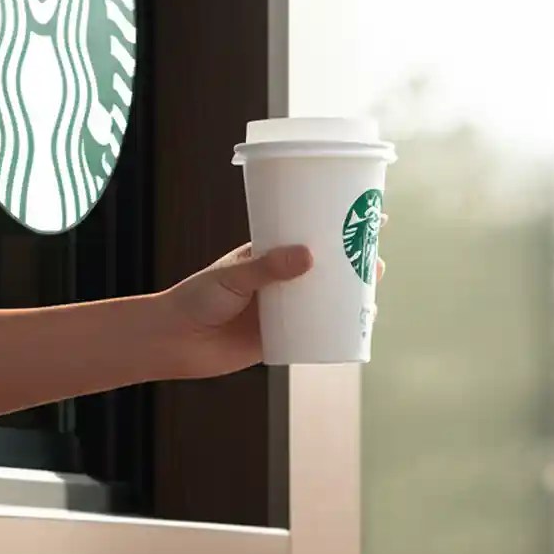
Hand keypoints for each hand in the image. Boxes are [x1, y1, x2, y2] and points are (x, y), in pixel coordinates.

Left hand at [160, 242, 386, 378]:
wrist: (174, 340)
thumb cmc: (197, 298)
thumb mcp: (232, 276)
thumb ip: (266, 267)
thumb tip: (308, 257)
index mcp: (269, 253)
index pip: (310, 230)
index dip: (340, 221)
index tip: (371, 213)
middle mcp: (281, 278)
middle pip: (328, 265)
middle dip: (356, 259)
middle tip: (379, 257)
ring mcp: (283, 308)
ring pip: (327, 298)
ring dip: (354, 294)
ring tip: (375, 290)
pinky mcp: (281, 338)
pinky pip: (317, 332)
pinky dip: (340, 329)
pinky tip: (360, 327)